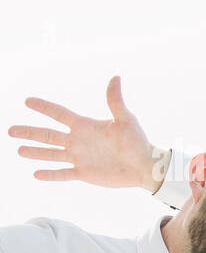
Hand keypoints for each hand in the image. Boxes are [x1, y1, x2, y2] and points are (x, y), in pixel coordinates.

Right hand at [8, 76, 165, 191]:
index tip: (27, 101)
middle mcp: (78, 141)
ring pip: (52, 154)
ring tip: (19, 150)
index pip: (59, 114)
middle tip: (10, 130)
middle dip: (30, 132)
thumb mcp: (126, 120)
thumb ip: (115, 101)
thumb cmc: (138, 142)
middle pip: (48, 135)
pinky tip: (36, 174)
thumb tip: (115, 78)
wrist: (145, 166)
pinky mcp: (84, 173)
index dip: (44, 107)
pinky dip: (51, 174)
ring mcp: (80, 157)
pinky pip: (63, 173)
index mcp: (85, 126)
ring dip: (36, 152)